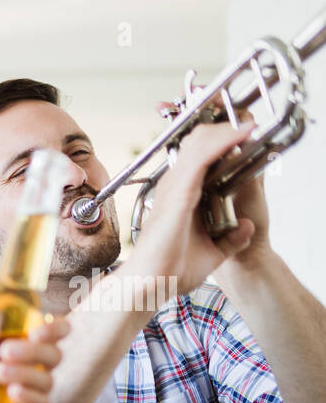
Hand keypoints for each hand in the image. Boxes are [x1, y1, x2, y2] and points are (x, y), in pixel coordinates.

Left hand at [0, 316, 68, 402]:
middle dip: (32, 351)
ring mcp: (37, 388)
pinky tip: (13, 392)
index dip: (56, 329)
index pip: (59, 330)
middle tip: (4, 350)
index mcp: (29, 339)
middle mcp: (39, 363)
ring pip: (46, 380)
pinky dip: (29, 397)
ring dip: (25, 374)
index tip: (36, 332)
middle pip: (53, 355)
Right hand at [126, 122, 258, 296]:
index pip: (200, 155)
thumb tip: (246, 229)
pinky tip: (242, 133)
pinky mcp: (179, 191)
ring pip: (200, 140)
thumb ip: (230, 239)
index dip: (220, 137)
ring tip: (250, 120)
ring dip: (226, 127)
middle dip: (223, 123)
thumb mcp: (212, 253)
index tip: (244, 130)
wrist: (152, 285)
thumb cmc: (171, 271)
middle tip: (247, 118)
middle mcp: (176, 185)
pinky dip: (223, 140)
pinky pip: (203, 154)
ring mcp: (175, 186)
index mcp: (182, 195)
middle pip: (199, 140)